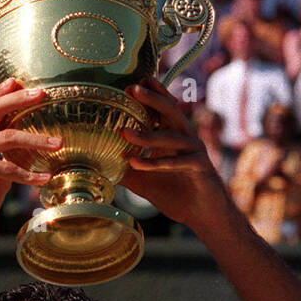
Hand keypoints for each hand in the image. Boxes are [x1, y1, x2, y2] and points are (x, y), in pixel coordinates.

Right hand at [0, 77, 59, 245]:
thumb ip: (6, 163)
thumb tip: (24, 158)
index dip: (3, 91)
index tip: (23, 83)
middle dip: (19, 99)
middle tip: (42, 94)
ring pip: (6, 136)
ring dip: (35, 139)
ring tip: (58, 143)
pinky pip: (6, 168)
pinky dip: (29, 174)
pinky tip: (45, 179)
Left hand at [120, 77, 224, 226]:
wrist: (202, 215)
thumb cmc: (175, 194)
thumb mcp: (144, 181)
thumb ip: (125, 170)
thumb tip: (98, 165)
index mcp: (174, 136)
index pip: (162, 110)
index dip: (150, 96)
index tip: (130, 86)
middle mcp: (186, 138)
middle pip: (171, 112)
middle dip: (153, 99)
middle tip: (132, 89)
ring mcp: (195, 151)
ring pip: (171, 137)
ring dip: (147, 135)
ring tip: (124, 132)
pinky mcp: (200, 167)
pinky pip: (176, 162)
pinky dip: (155, 163)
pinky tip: (136, 164)